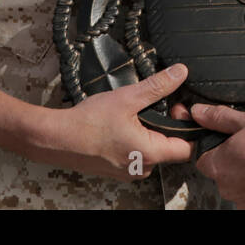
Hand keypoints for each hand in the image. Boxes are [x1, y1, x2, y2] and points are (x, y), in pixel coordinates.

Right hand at [24, 64, 193, 179]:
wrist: (56, 139)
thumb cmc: (87, 123)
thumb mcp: (128, 97)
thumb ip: (158, 85)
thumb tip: (180, 73)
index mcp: (150, 154)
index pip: (188, 147)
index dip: (187, 126)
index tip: (177, 109)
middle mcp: (143, 168)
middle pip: (171, 148)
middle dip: (166, 126)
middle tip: (152, 107)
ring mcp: (129, 172)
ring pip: (153, 151)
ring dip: (149, 133)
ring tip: (134, 116)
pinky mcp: (118, 170)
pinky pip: (137, 155)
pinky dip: (135, 140)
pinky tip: (122, 126)